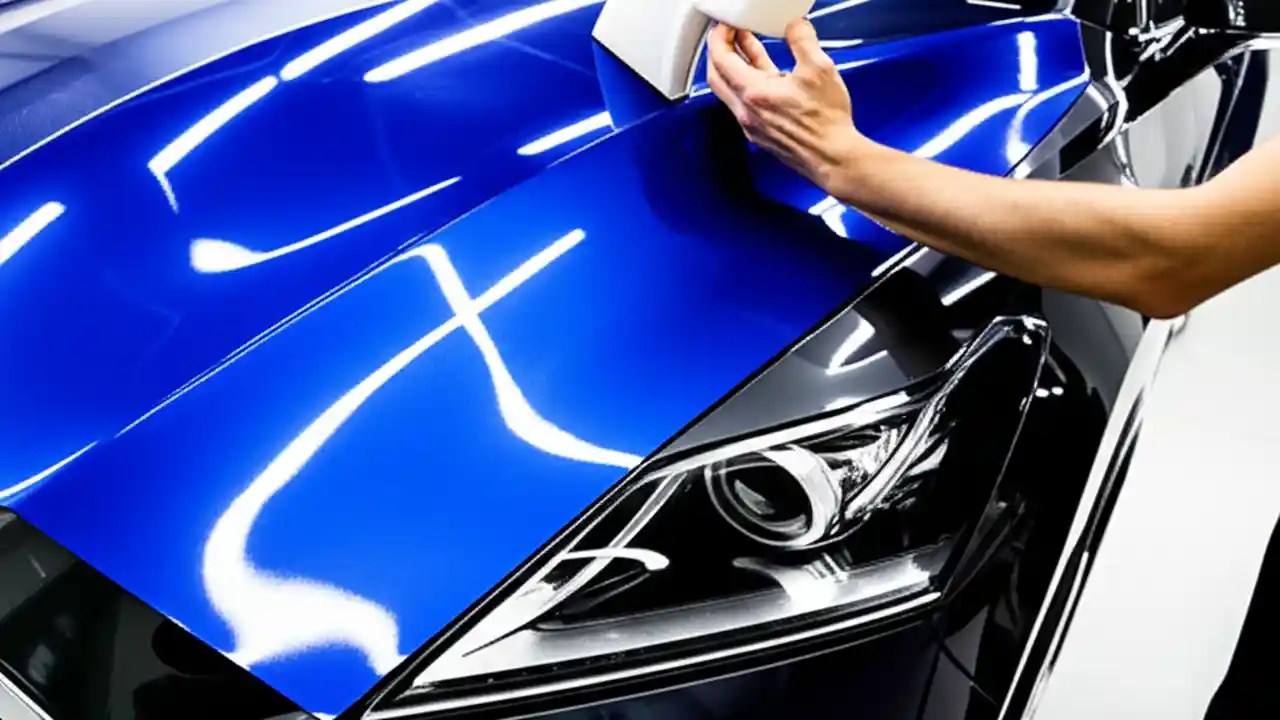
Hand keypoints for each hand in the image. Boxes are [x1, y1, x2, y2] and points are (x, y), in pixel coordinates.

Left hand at [705, 20, 866, 190]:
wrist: (832, 157)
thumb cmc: (826, 122)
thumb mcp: (819, 68)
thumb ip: (802, 40)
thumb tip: (794, 26)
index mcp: (754, 92)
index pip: (721, 59)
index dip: (719, 37)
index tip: (726, 26)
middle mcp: (746, 111)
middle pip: (716, 76)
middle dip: (719, 51)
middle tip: (729, 35)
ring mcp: (751, 125)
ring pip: (728, 91)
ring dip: (732, 67)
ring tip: (746, 48)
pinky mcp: (760, 133)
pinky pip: (743, 103)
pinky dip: (744, 84)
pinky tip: (763, 74)